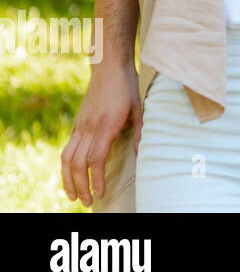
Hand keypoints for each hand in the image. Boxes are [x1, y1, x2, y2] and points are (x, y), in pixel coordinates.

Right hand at [60, 61, 140, 207]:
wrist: (109, 68)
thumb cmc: (127, 88)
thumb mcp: (140, 109)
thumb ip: (140, 133)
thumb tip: (142, 154)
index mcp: (105, 127)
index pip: (95, 160)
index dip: (95, 179)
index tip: (100, 193)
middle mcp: (88, 129)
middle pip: (77, 164)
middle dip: (80, 186)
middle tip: (86, 202)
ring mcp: (80, 126)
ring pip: (66, 158)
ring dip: (67, 180)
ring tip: (73, 196)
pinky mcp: (77, 123)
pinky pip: (67, 149)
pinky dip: (66, 166)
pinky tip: (70, 175)